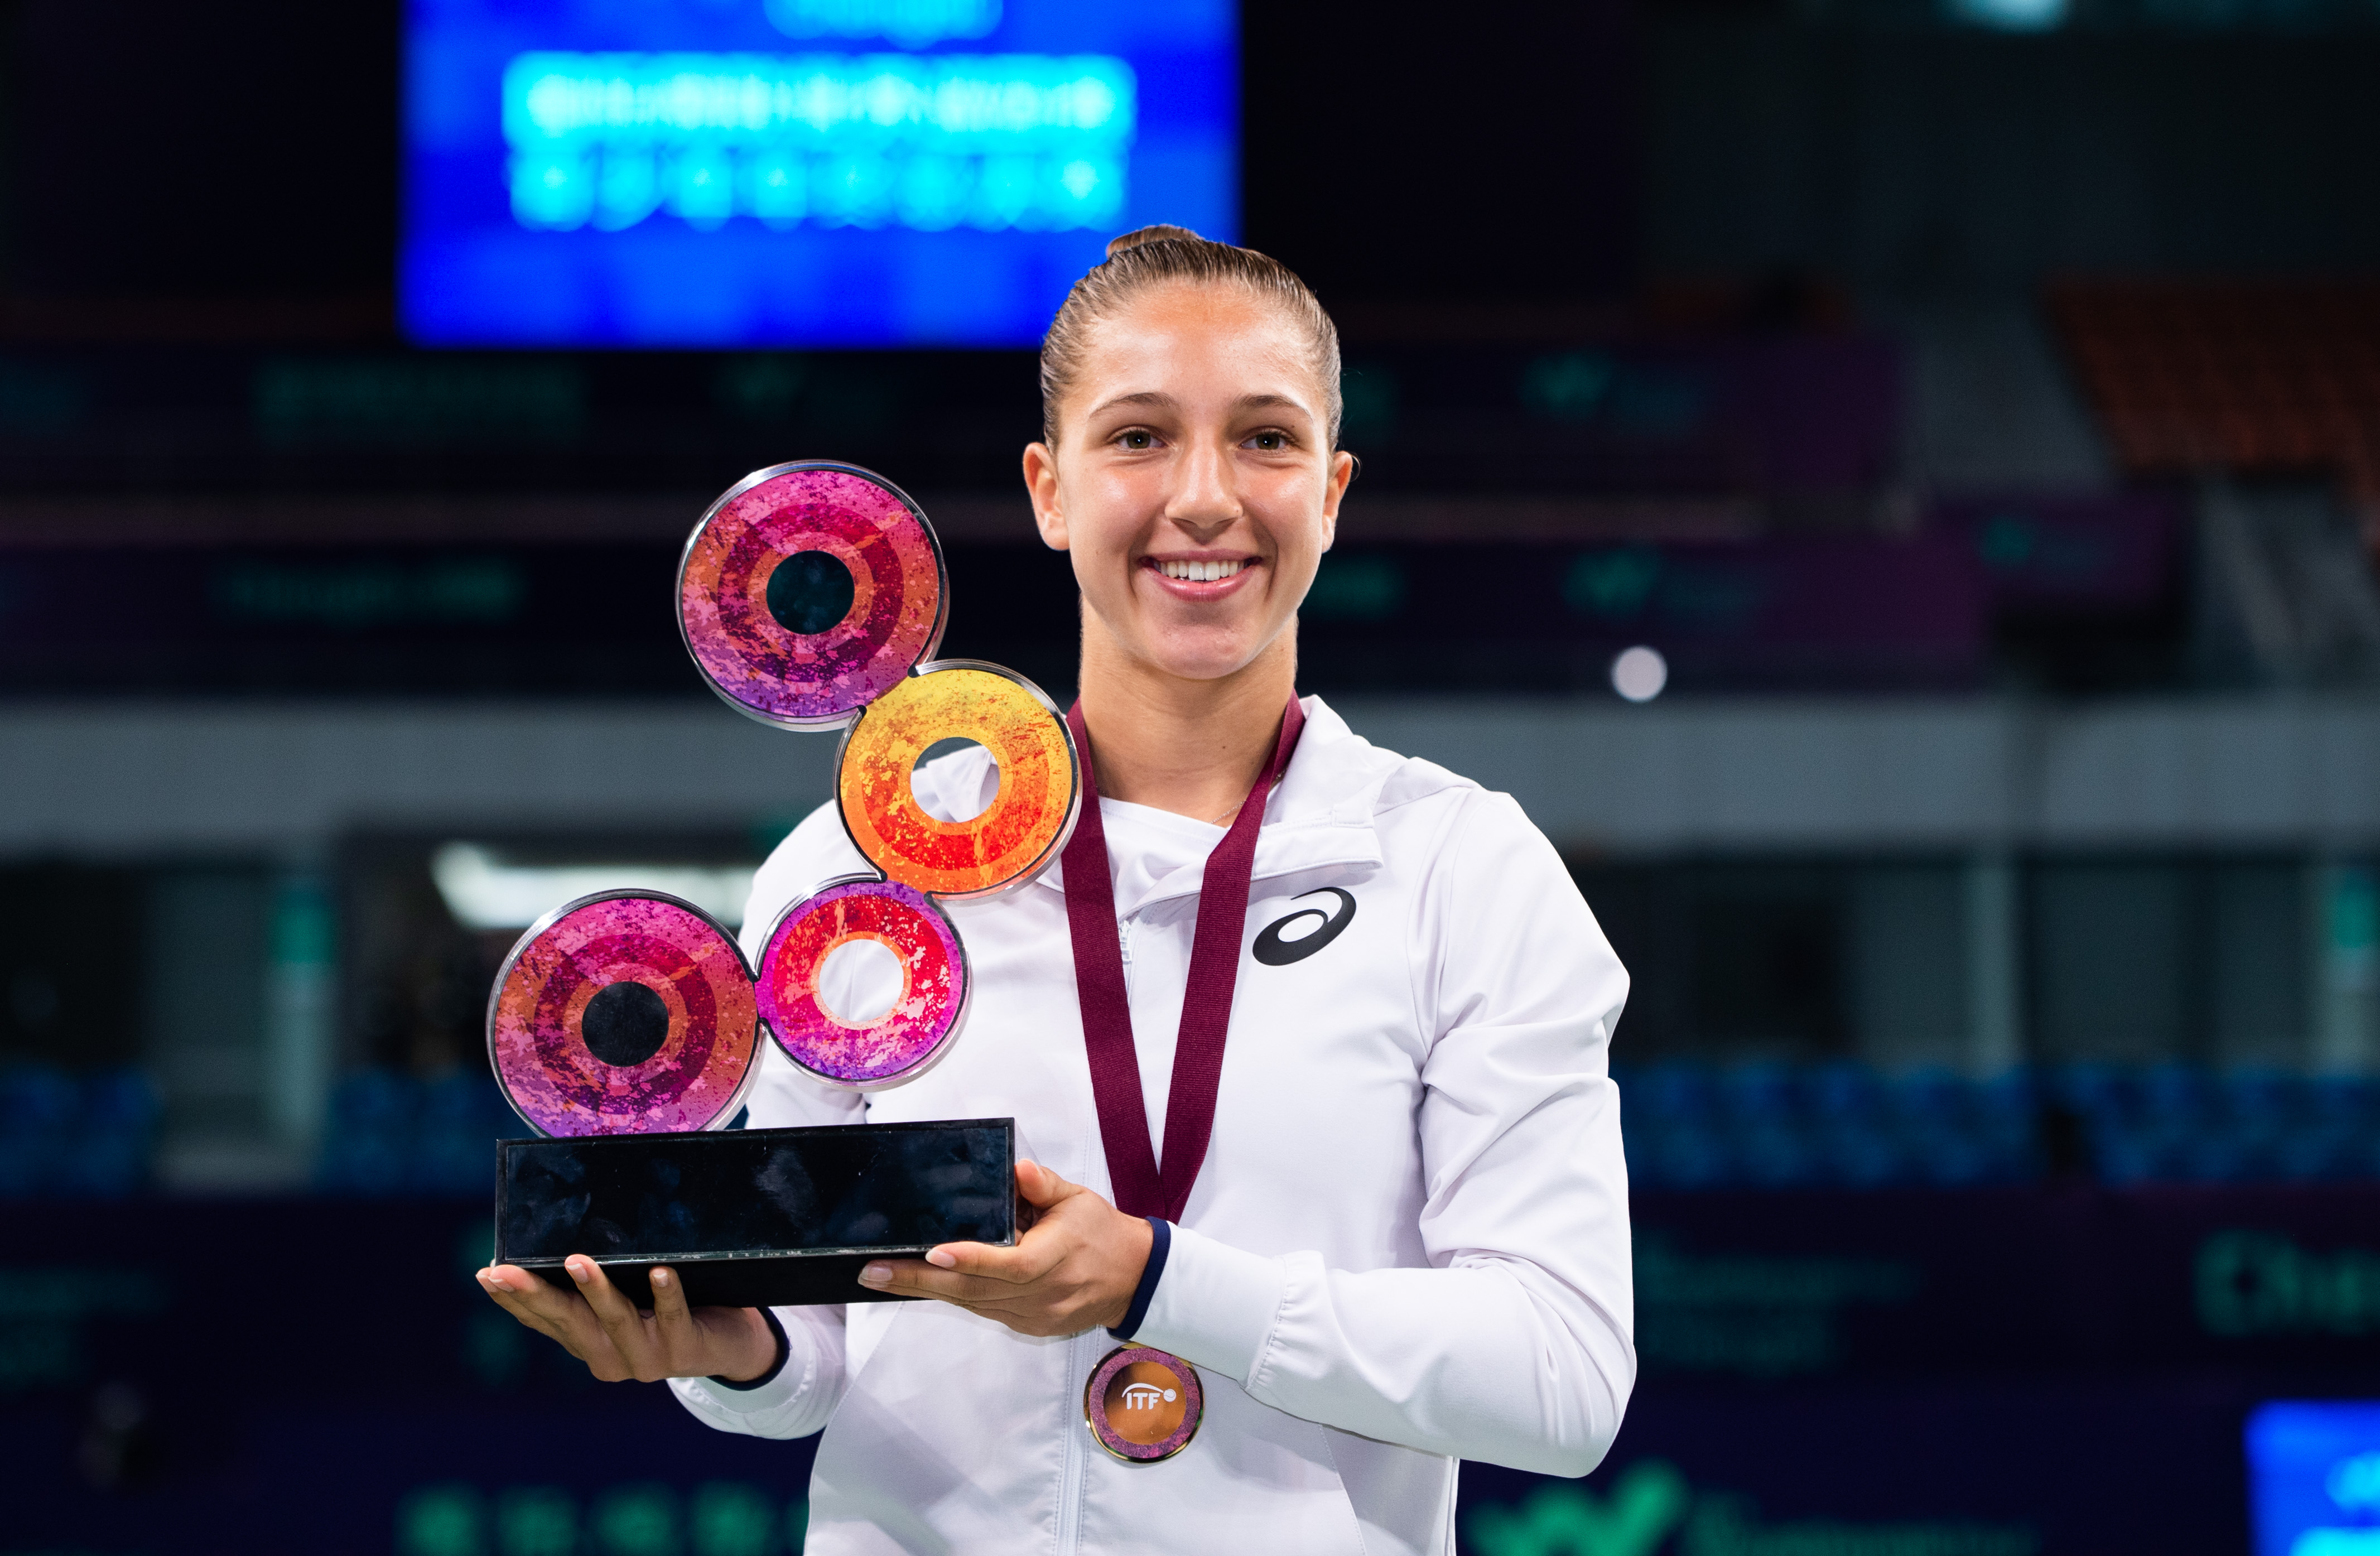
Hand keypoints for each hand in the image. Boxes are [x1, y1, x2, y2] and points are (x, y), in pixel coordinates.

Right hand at [477, 1256, 779, 1383]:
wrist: (734, 1346)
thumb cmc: (673, 1308)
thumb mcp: (630, 1293)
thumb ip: (602, 1277)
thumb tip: (569, 1231)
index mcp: (588, 1342)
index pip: (544, 1319)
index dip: (513, 1299)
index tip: (486, 1273)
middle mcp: (609, 1356)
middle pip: (567, 1321)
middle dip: (534, 1294)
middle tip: (505, 1270)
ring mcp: (646, 1358)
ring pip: (616, 1320)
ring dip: (595, 1290)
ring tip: (577, 1260)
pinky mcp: (684, 1350)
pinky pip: (673, 1317)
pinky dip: (666, 1294)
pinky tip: (661, 1271)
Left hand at [856, 1160, 1152, 1337]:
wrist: (1134, 1280)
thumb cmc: (1102, 1234)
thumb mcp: (1078, 1198)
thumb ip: (1044, 1184)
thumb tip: (1018, 1168)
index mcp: (1056, 1258)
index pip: (1008, 1263)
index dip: (970, 1259)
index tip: (931, 1251)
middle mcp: (1042, 1294)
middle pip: (974, 1291)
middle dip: (919, 1281)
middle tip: (873, 1271)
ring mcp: (1034, 1316)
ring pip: (973, 1304)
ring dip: (927, 1291)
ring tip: (883, 1276)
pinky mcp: (1028, 1326)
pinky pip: (984, 1311)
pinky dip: (954, 1296)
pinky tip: (923, 1284)